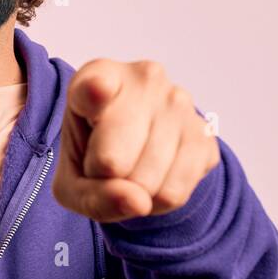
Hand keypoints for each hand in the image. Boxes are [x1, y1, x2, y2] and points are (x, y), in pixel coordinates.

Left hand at [52, 58, 219, 222]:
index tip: (98, 89)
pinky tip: (155, 178)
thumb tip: (138, 202)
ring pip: (148, 183)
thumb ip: (91, 196)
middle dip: (106, 183)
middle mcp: (144, 79)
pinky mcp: (204, 132)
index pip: (95, 85)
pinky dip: (158, 202)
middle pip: (114, 162)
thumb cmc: (93, 155)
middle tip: (107, 166)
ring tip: (131, 170)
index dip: (95, 92)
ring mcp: (179, 102)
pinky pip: (175, 193)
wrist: (135, 150)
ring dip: (135, 194)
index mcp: (98, 76)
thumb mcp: (73, 182)